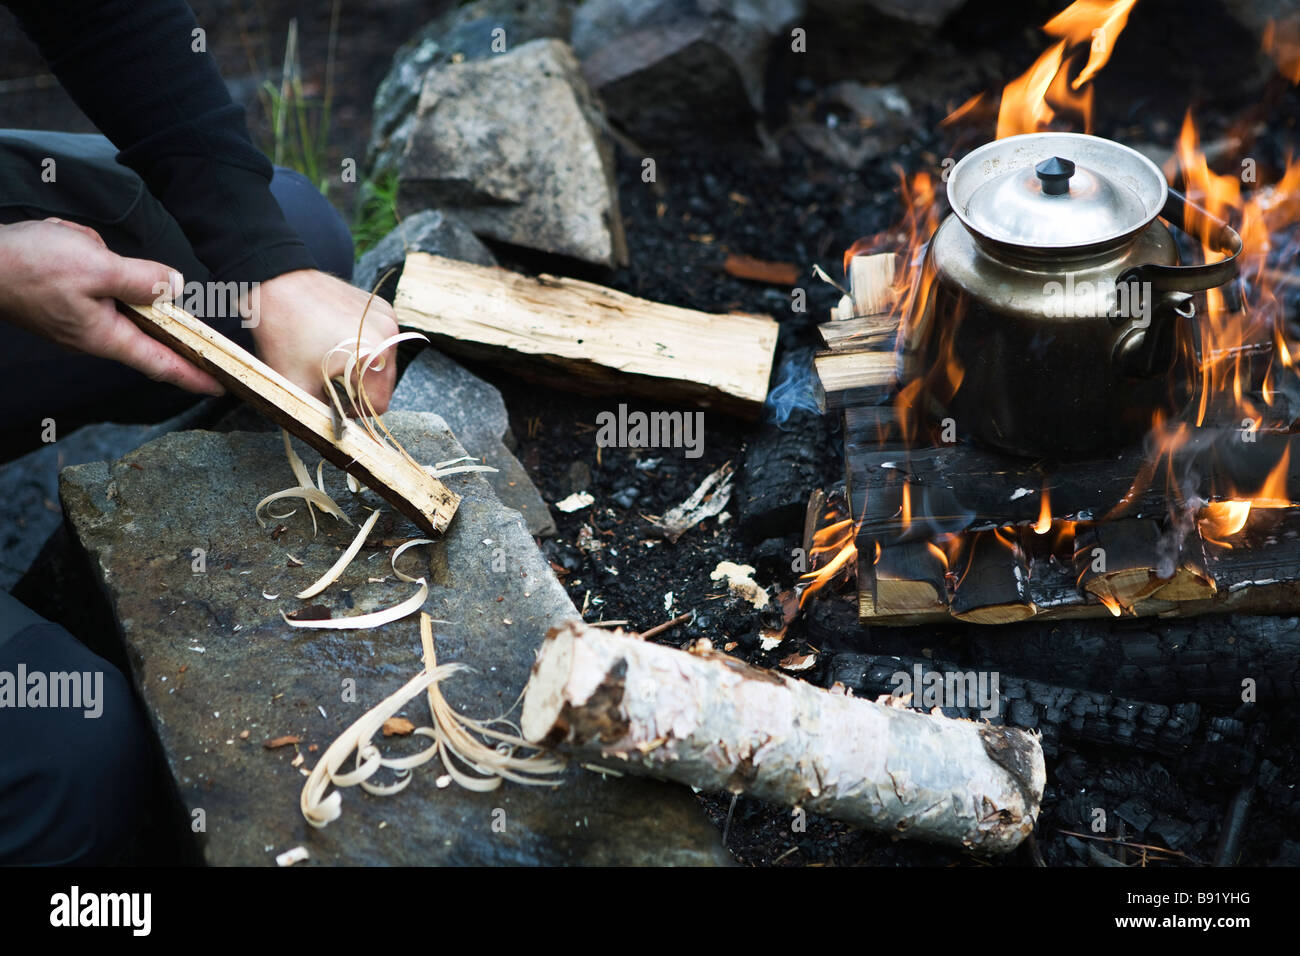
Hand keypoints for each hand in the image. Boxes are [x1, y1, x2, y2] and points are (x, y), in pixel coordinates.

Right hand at [0, 219, 222, 394]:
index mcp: (107, 336)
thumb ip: (142, 279)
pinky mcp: (65, 302)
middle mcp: (95, 335)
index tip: (222, 386)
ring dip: (108, 267)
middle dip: (151, 304)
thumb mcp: (97, 266)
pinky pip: (93, 278)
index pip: (163, 364)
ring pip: (117, 294)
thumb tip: (175, 287)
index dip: (195, 376)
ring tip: (77, 249)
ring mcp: (78, 319)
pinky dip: (89, 258)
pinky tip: (68, 245)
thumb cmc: (29, 265)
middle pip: (144, 327)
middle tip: (173, 308)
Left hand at [251, 269, 399, 413]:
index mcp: (372, 356)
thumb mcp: (295, 385)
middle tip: (326, 378)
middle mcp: (389, 335)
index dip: (352, 410)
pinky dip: (362, 347)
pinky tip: (337, 338)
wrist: (277, 282)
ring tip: (331, 356)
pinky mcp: (381, 307)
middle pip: (384, 385)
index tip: (330, 400)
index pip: (378, 406)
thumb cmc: (283, 333)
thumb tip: (334, 436)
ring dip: (361, 369)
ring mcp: (387, 318)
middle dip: (357, 389)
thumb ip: (319, 416)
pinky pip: (379, 341)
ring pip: (382, 364)